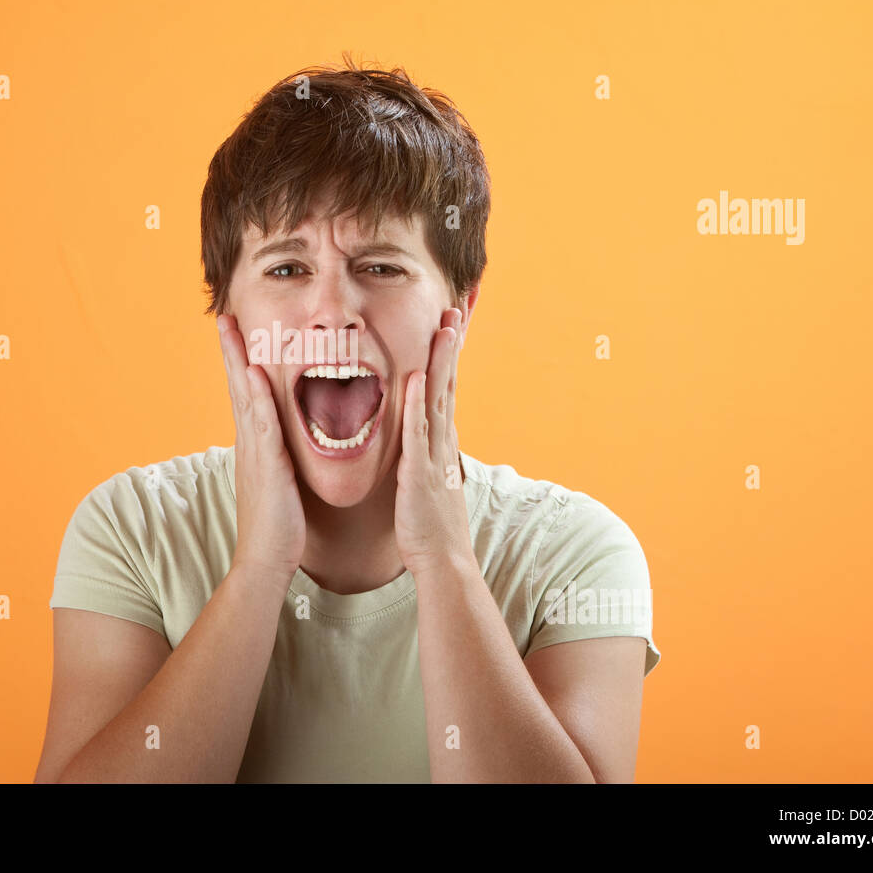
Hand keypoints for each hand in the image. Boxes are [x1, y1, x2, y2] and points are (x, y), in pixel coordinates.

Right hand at [218, 314, 305, 586]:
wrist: (265, 560)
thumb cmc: (276, 525)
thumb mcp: (275, 482)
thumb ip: (274, 458)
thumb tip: (277, 442)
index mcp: (254, 444)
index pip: (245, 393)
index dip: (239, 362)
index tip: (235, 333)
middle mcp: (249, 442)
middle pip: (237, 386)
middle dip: (230, 349)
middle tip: (222, 316)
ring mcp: (254, 452)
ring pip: (245, 397)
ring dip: (237, 361)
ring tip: (230, 330)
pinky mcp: (265, 466)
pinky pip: (262, 425)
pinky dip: (258, 398)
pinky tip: (256, 374)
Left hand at [394, 307, 474, 577]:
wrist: (444, 563)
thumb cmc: (431, 527)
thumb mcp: (429, 482)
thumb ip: (425, 457)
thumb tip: (423, 441)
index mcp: (441, 443)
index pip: (446, 389)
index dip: (449, 357)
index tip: (451, 325)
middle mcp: (442, 443)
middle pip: (449, 384)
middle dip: (452, 346)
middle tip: (455, 309)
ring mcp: (434, 456)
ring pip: (438, 399)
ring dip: (441, 362)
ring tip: (444, 328)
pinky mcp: (420, 473)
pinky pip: (418, 432)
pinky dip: (418, 403)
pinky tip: (417, 376)